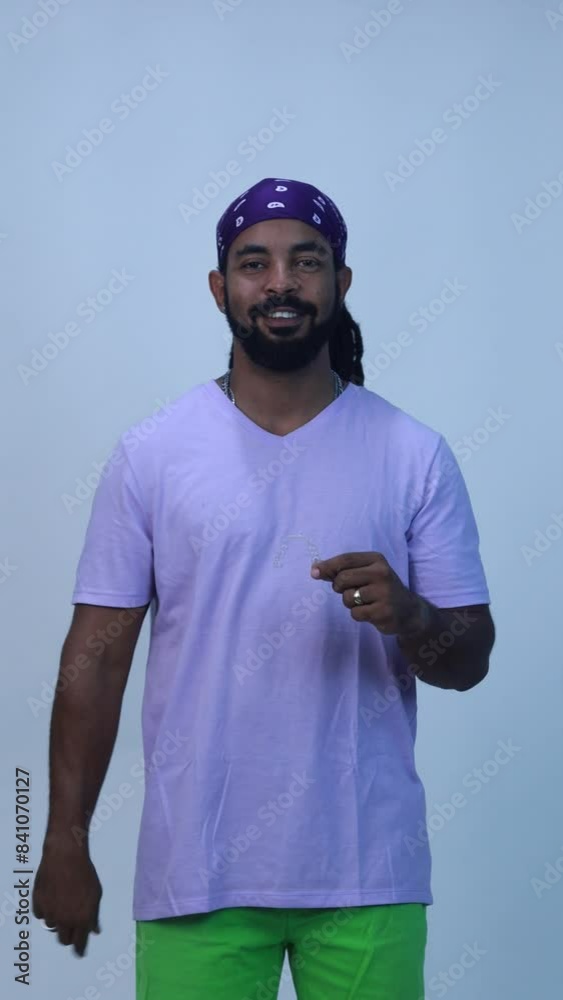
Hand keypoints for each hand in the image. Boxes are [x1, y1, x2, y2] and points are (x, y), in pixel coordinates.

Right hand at [32, 841, 101, 956]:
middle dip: (68, 935)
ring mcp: (50, 913)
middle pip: (63, 940)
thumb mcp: (96, 893)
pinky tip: (52, 897)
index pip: (79, 944)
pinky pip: (41, 915)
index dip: (79, 949)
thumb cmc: (85, 873)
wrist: (65, 855)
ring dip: (57, 919)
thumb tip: (95, 931)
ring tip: (63, 902)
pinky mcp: (38, 904)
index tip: (79, 951)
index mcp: (82, 919)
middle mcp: (65, 920)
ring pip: (52, 926)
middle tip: (71, 926)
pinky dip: (46, 910)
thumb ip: (94, 914)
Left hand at [311, 551, 423, 634]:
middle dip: (339, 587)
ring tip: (365, 602)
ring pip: (347, 598)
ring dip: (350, 603)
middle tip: (350, 590)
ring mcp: (384, 593)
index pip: (346, 559)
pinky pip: (356, 613)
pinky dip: (358, 614)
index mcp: (377, 560)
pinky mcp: (383, 611)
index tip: (314, 572)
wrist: (408, 611)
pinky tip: (371, 611)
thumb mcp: (366, 573)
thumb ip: (342, 570)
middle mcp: (382, 573)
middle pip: (343, 578)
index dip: (327, 566)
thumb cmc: (381, 589)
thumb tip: (315, 569)